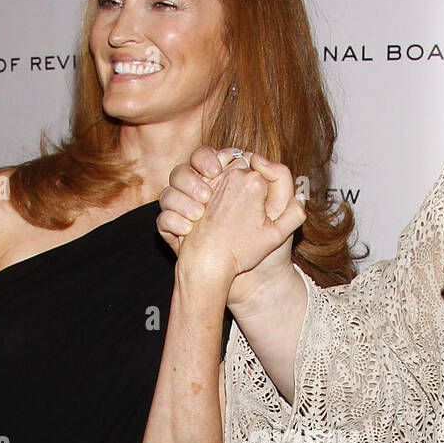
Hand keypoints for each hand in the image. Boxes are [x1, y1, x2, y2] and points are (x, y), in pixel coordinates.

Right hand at [158, 148, 304, 300]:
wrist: (251, 284)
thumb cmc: (268, 248)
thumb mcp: (281, 213)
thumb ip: (281, 180)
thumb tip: (256, 158)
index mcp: (227, 187)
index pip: (208, 158)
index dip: (209, 159)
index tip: (216, 170)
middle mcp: (204, 197)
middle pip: (184, 170)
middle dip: (191, 178)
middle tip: (206, 194)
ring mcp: (187, 215)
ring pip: (169, 192)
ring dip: (180, 199)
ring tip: (197, 214)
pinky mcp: (177, 233)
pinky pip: (162, 220)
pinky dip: (171, 222)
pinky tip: (187, 231)